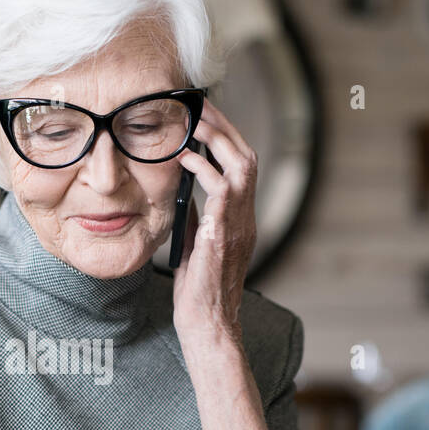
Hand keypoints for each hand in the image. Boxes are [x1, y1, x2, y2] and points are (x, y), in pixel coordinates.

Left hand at [171, 98, 258, 345]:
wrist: (207, 325)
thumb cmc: (199, 293)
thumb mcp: (194, 246)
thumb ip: (194, 218)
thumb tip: (181, 190)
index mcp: (240, 220)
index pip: (242, 168)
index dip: (226, 139)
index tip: (205, 117)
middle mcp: (246, 218)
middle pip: (247, 157)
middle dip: (225, 127)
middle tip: (200, 105)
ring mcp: (238, 225)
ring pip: (242, 165)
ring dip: (218, 138)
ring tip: (194, 120)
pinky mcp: (223, 234)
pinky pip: (222, 189)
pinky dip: (204, 167)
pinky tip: (185, 157)